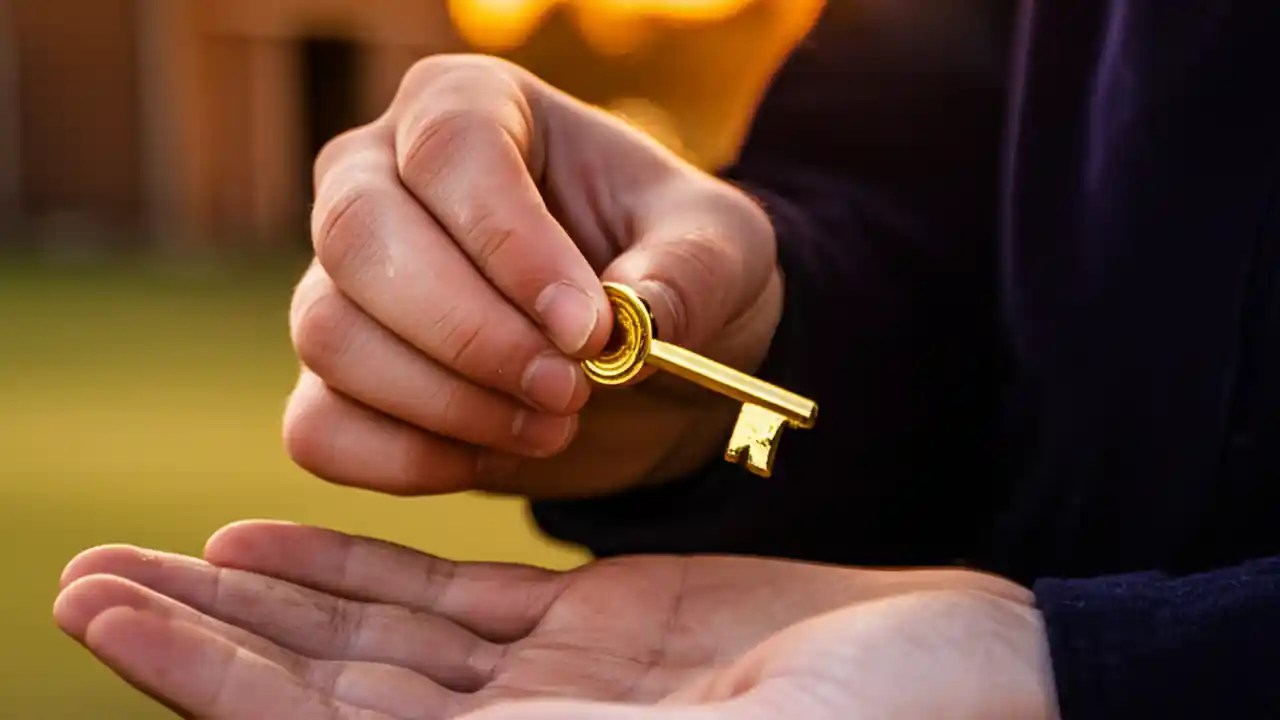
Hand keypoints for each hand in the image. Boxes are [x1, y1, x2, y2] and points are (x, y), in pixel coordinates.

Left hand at [53, 520, 1042, 718]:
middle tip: (90, 576)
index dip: (211, 679)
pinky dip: (367, 567)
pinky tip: (288, 534)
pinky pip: (455, 601)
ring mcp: (555, 694)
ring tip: (169, 551)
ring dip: (271, 597)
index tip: (107, 613)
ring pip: (376, 642)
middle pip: (326, 694)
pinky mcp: (600, 636)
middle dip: (209, 637)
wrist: (977, 688)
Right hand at [287, 54, 780, 498]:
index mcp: (469, 107)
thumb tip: (624, 322)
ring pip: (330, 334)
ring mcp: (340, 280)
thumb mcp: (718, 251)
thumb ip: (686, 273)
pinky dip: (403, 460)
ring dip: (449, 402)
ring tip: (554, 422)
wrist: (646, 358)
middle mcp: (377, 177)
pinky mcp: (338, 379)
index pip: (450, 153)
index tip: (587, 329)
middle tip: (571, 390)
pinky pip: (318, 427)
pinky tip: (494, 454)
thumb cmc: (675, 270)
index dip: (511, 245)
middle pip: (360, 238)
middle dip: (471, 334)